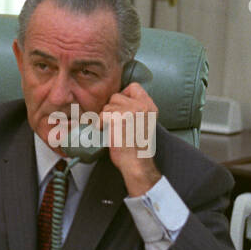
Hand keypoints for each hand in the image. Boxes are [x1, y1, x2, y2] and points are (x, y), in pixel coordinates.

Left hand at [101, 80, 160, 195]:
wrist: (136, 163)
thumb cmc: (136, 146)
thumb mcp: (142, 121)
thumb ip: (135, 108)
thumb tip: (117, 98)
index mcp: (150, 107)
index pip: (134, 87)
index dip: (124, 95)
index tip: (122, 108)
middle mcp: (142, 107)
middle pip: (116, 96)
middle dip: (112, 109)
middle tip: (117, 124)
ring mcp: (130, 111)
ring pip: (107, 106)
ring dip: (106, 118)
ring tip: (114, 130)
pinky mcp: (118, 118)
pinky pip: (102, 115)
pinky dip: (101, 124)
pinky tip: (108, 132)